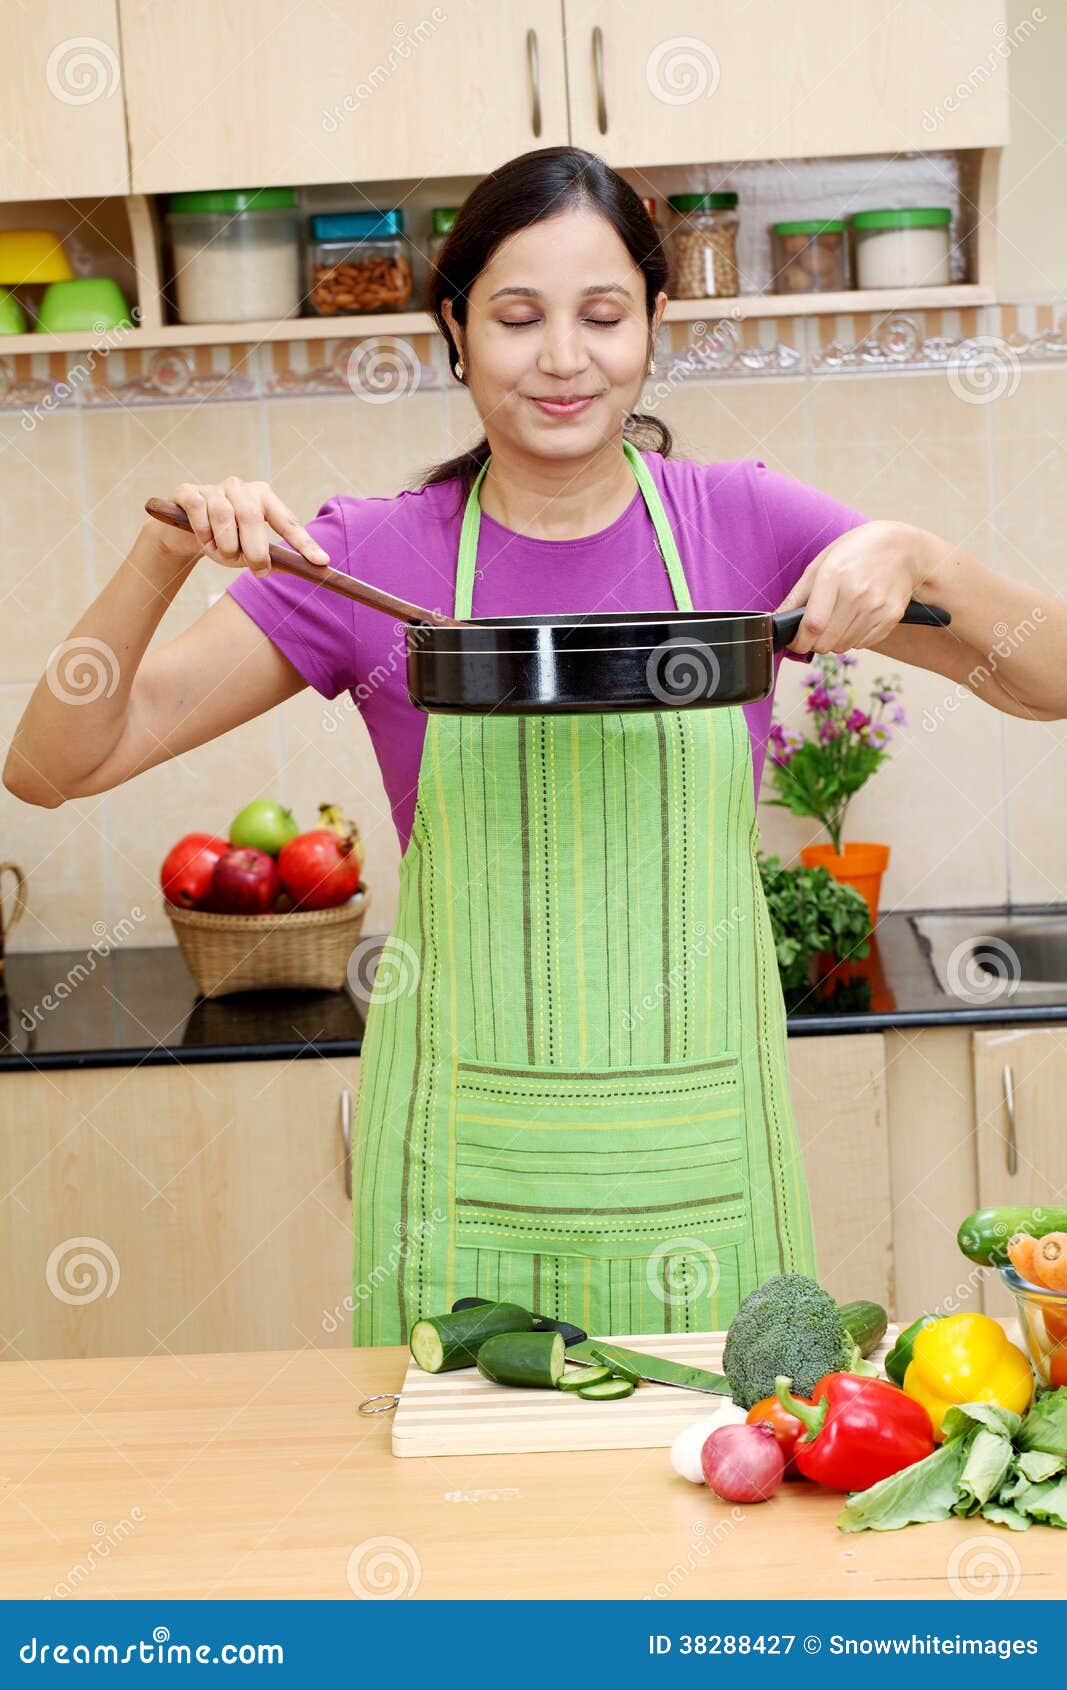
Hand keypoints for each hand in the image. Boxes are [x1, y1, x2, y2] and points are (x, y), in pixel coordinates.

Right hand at [151, 476, 330, 578]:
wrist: (184, 532)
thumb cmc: (225, 540)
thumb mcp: (250, 551)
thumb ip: (273, 560)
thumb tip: (298, 571)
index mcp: (263, 498)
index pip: (287, 521)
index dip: (304, 543)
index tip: (321, 562)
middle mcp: (241, 488)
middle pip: (252, 517)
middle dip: (255, 550)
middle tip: (257, 570)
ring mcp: (215, 488)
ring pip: (223, 516)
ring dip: (224, 545)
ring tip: (222, 554)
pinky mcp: (190, 492)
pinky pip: (199, 512)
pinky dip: (203, 533)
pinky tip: (204, 541)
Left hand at [776, 521, 928, 654]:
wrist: (903, 548)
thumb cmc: (856, 552)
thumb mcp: (822, 562)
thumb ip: (798, 594)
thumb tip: (778, 619)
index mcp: (834, 575)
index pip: (813, 625)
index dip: (799, 641)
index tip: (795, 642)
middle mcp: (857, 593)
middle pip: (826, 642)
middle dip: (814, 643)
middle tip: (816, 631)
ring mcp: (876, 607)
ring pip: (843, 646)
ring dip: (835, 640)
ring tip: (839, 619)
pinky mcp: (891, 617)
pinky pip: (863, 644)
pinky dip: (854, 638)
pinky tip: (857, 618)